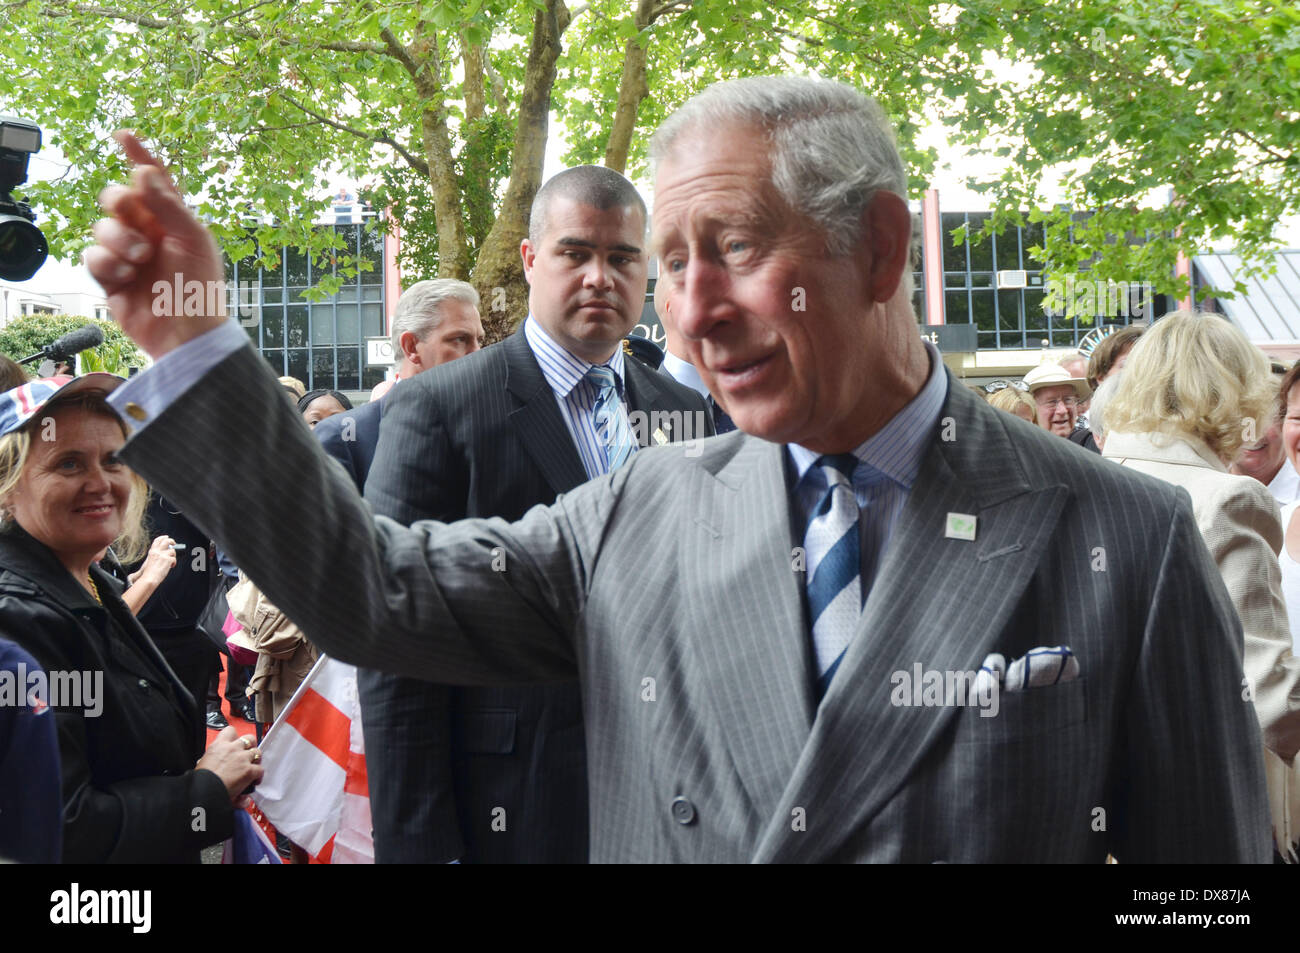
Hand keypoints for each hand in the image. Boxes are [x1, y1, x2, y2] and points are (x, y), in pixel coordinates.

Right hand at [83, 131, 226, 358]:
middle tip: (133, 215)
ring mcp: (128, 254)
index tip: (124, 136)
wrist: (186, 332)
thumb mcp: (194, 241)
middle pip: (118, 198)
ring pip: (103, 227)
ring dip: (119, 239)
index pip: (154, 182)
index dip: (139, 157)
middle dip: (120, 201)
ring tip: (140, 259)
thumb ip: (169, 205)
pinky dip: (108, 263)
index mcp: (173, 220)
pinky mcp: (110, 277)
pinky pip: (93, 256)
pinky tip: (126, 277)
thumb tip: (145, 172)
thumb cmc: (200, 288)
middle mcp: (149, 233)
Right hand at [129, 534, 177, 585]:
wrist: (149, 578)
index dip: (162, 538)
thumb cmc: (149, 572)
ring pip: (172, 551)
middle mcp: (157, 552)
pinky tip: (171, 566)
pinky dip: (174, 563)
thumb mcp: (150, 560)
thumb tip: (165, 553)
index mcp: (152, 552)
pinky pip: (174, 559)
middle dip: (171, 541)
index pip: (157, 541)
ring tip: (170, 562)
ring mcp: (163, 555)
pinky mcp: (168, 560)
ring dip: (173, 556)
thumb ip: (156, 556)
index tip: (166, 537)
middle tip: (174, 544)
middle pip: (166, 541)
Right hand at [196, 726, 264, 802]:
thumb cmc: (200, 781)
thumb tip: (211, 764)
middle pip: (249, 738)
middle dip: (251, 745)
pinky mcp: (249, 770)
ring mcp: (242, 758)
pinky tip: (254, 781)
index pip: (230, 731)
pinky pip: (260, 769)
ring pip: (257, 752)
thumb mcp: (202, 764)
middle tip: (247, 754)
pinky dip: (258, 776)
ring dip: (256, 760)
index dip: (235, 737)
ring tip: (252, 767)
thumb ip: (211, 760)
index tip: (235, 743)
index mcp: (218, 745)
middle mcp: (232, 749)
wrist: (204, 791)